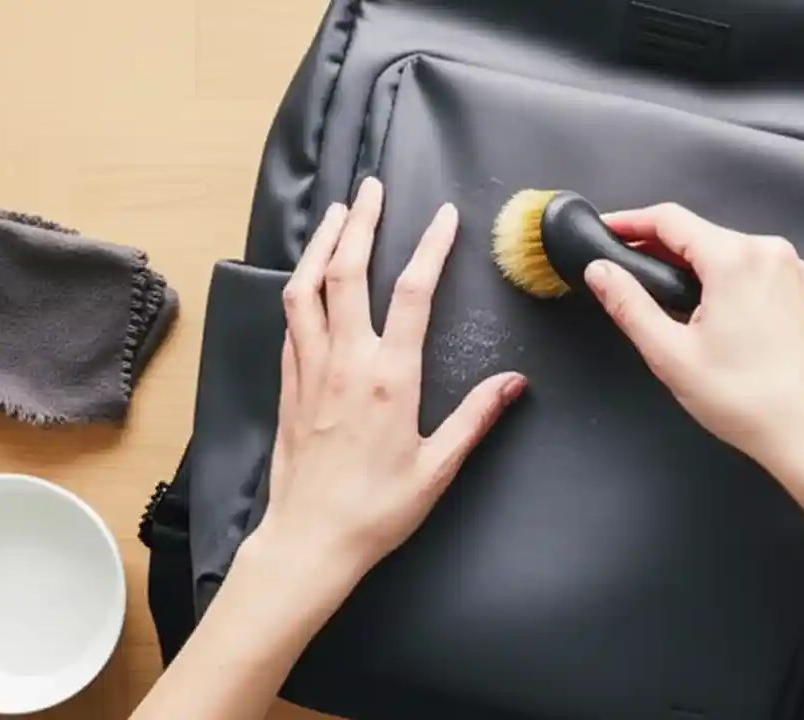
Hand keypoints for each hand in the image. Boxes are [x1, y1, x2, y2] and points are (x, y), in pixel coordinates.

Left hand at [245, 178, 526, 597]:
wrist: (310, 540)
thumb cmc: (377, 509)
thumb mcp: (439, 467)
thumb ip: (476, 418)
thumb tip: (514, 383)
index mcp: (389, 378)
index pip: (412, 293)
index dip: (429, 248)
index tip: (442, 218)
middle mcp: (345, 362)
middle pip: (347, 273)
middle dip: (360, 223)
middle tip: (371, 189)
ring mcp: (311, 369)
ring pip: (307, 288)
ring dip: (321, 244)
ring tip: (334, 214)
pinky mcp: (289, 384)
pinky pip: (290, 321)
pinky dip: (300, 287)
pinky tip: (308, 278)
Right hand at [586, 203, 803, 497]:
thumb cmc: (744, 398)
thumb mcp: (670, 353)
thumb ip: (629, 304)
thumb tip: (600, 271)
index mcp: (734, 258)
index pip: (670, 219)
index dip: (630, 221)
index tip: (605, 229)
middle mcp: (767, 252)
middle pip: (697, 232)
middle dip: (656, 244)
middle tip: (622, 266)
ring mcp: (788, 268)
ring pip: (722, 248)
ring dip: (687, 262)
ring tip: (656, 288)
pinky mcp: (797, 288)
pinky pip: (747, 265)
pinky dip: (718, 274)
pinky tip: (700, 303)